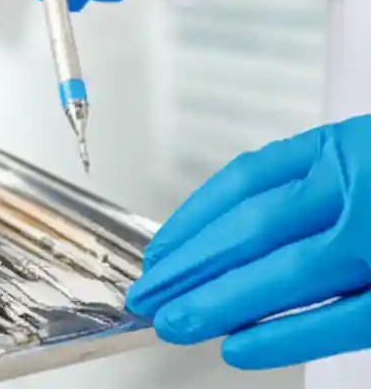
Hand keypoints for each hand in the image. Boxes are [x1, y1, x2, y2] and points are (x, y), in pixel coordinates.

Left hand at [126, 116, 370, 369]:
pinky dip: (286, 335)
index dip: (191, 220)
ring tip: (174, 323)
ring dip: (218, 301)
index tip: (157, 254)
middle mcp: (356, 187)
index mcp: (341, 149)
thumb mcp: (365, 157)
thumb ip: (312, 188)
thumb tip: (230, 238)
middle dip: (189, 267)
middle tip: (147, 297)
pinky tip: (238, 347)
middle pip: (251, 229)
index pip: (245, 182)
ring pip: (285, 272)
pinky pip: (342, 318)